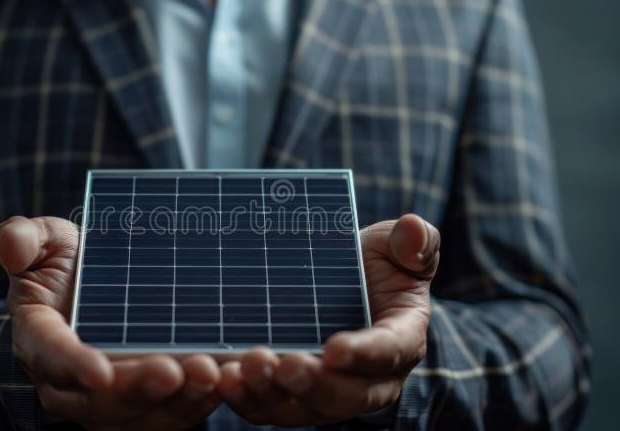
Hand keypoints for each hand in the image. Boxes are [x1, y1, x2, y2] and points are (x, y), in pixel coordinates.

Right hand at [0, 216, 221, 430]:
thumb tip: (11, 245)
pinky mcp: (146, 407)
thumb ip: (24, 238)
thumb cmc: (69, 264)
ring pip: (141, 415)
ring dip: (177, 401)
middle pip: (102, 399)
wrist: (97, 287)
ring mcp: (109, 401)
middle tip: (172, 370)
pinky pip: (171, 417)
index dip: (74, 365)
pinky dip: (198, 404)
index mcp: (40, 341)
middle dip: (138, 389)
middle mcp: (71, 383)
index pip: (52, 357)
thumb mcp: (45, 241)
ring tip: (208, 375)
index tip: (100, 370)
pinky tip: (224, 383)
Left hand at [216, 214, 438, 426]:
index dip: (364, 354)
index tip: (335, 348)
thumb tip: (415, 230)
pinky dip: (245, 398)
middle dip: (313, 384)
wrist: (340, 283)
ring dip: (271, 394)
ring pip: (301, 409)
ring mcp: (324, 392)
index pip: (388, 352)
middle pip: (345, 397)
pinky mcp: (289, 396)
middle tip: (286, 365)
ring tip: (244, 369)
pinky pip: (267, 407)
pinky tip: (223, 378)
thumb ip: (416, 242)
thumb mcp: (396, 246)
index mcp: (400, 341)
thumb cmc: (374, 266)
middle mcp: (367, 380)